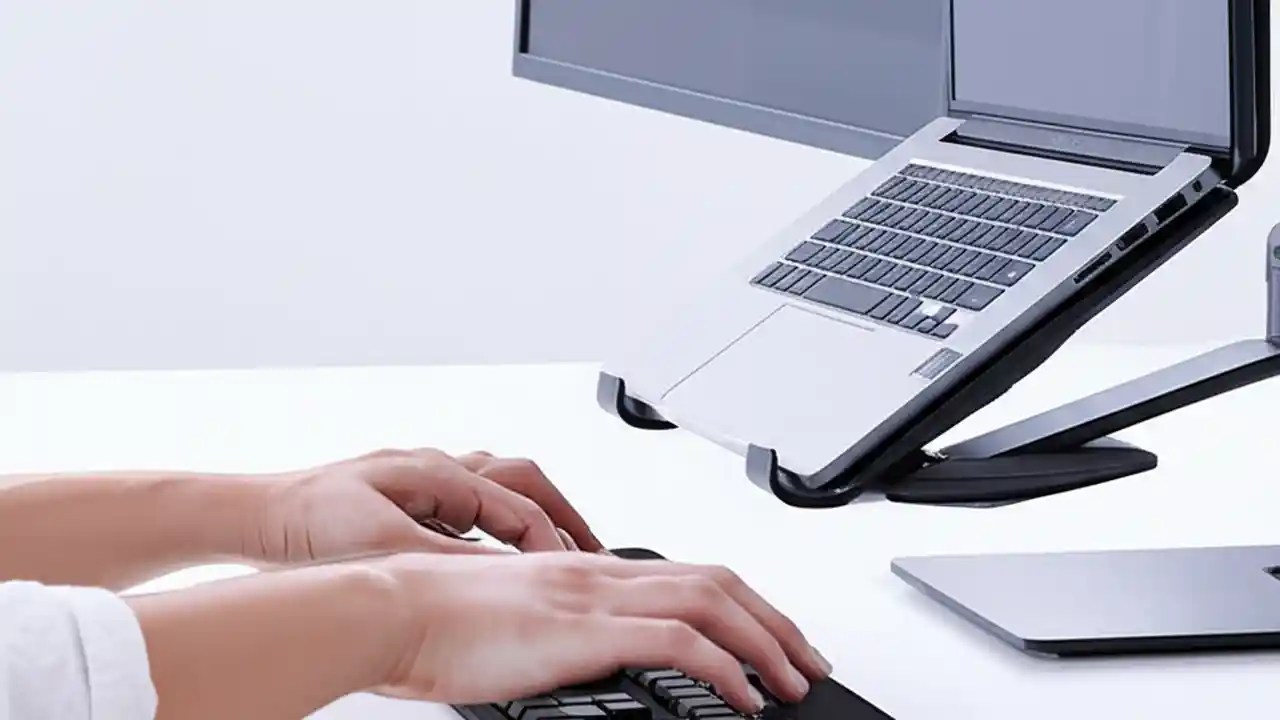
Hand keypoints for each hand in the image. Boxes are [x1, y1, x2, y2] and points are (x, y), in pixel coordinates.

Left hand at [245, 448, 605, 564]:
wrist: (255, 517)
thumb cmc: (306, 523)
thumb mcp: (384, 543)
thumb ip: (448, 556)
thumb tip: (504, 574)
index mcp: (438, 472)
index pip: (519, 506)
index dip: (553, 540)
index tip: (575, 572)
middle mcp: (438, 468)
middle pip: (526, 482)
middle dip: (565, 516)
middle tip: (597, 551)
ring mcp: (426, 479)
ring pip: (503, 485)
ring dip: (538, 514)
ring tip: (565, 548)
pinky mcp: (412, 497)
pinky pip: (477, 500)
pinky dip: (504, 521)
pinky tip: (504, 549)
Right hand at [370, 552, 832, 713]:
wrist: (392, 607)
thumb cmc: (437, 620)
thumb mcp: (517, 620)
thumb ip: (565, 629)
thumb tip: (595, 654)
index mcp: (589, 570)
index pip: (691, 574)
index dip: (744, 604)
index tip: (772, 637)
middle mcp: (602, 573)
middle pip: (719, 581)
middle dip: (775, 621)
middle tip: (808, 660)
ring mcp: (596, 597)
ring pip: (713, 603)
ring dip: (766, 642)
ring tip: (793, 681)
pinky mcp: (584, 629)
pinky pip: (680, 643)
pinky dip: (725, 667)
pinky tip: (744, 697)